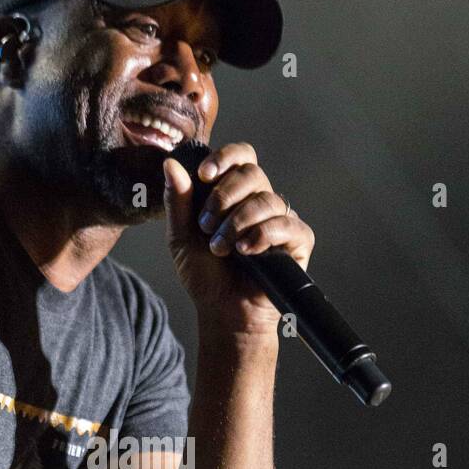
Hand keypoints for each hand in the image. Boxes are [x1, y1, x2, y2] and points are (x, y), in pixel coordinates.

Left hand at [163, 142, 314, 336]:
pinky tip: (247, 251)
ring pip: (267, 199)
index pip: (240, 156)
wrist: (223, 312)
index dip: (225, 158)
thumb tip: (170, 164)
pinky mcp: (298, 241)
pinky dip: (263, 234)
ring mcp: (280, 220)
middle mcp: (259, 202)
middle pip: (253, 172)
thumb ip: (178, 201)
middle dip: (224, 195)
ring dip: (238, 222)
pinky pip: (287, 224)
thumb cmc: (205, 276)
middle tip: (207, 224)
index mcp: (235, 194)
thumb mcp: (182, 237)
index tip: (204, 174)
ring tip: (222, 249)